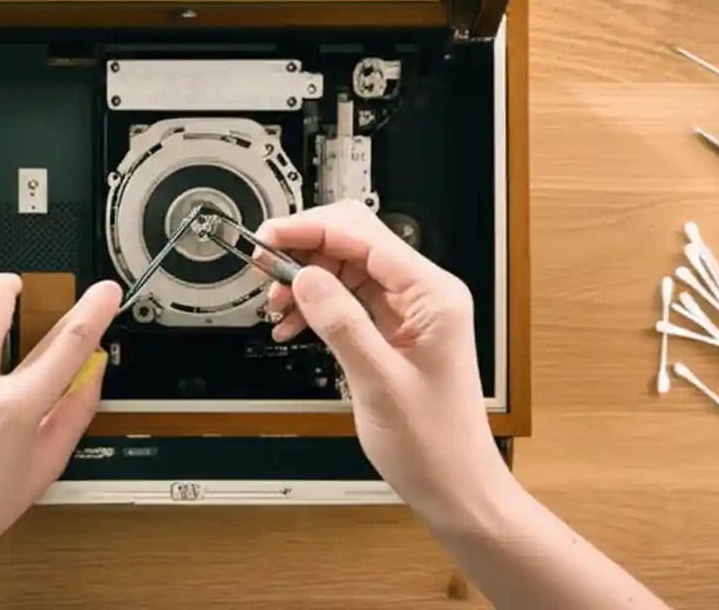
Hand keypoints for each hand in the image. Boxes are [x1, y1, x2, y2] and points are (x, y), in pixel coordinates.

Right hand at [259, 201, 513, 527]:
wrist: (456, 487)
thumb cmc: (434, 444)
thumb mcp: (379, 383)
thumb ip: (341, 323)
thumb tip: (304, 278)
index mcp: (432, 296)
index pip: (363, 236)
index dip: (310, 230)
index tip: (268, 238)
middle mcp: (423, 295)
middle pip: (353, 243)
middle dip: (304, 250)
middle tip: (262, 268)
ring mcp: (408, 312)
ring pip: (345, 269)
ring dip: (305, 281)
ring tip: (275, 306)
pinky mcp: (394, 331)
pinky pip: (348, 300)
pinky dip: (316, 306)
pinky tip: (292, 325)